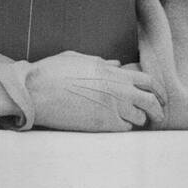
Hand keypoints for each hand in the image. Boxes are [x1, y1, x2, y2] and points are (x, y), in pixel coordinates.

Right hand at [15, 51, 164, 130]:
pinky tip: (113, 124)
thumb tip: (115, 64)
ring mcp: (111, 107)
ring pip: (139, 117)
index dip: (152, 89)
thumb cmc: (49, 73)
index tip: (151, 95)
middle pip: (150, 101)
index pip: (146, 80)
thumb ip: (100, 62)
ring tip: (127, 119)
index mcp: (111, 71)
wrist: (33, 91)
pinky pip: (124, 128)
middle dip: (155, 109)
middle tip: (153, 114)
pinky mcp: (102, 123)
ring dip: (135, 118)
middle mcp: (117, 89)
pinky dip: (122, 126)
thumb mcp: (76, 59)